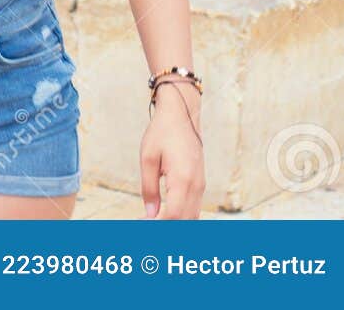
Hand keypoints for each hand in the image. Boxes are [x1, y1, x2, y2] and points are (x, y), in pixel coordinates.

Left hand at [140, 85, 204, 218]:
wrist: (182, 116)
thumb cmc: (162, 133)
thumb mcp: (148, 158)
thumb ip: (149, 188)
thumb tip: (149, 214)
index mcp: (183, 180)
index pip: (174, 215)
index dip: (158, 225)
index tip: (141, 224)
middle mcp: (197, 186)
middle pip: (185, 220)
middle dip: (167, 228)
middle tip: (145, 227)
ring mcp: (201, 185)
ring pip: (193, 217)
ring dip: (175, 224)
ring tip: (154, 223)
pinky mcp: (200, 183)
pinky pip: (194, 207)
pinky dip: (182, 217)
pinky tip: (165, 216)